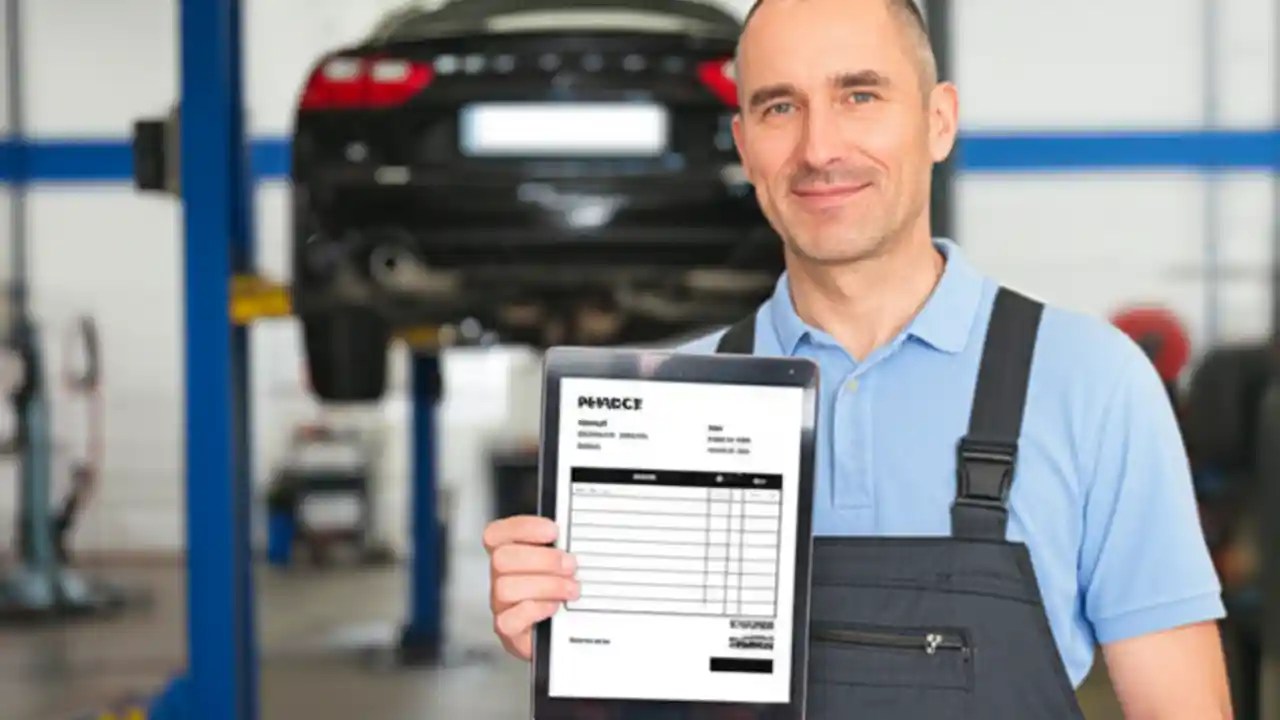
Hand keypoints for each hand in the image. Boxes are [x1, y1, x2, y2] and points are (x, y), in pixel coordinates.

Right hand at [483, 515, 579, 659]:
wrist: (561, 633)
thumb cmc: (560, 592)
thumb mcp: (563, 564)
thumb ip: (563, 548)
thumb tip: (580, 535)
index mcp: (510, 554)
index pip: (497, 534)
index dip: (522, 528)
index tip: (553, 531)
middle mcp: (500, 578)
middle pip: (502, 558)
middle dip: (544, 559)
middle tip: (571, 566)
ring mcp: (501, 605)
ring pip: (506, 588)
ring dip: (546, 586)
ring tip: (571, 589)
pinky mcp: (508, 630)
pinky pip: (508, 620)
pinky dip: (535, 610)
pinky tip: (554, 607)